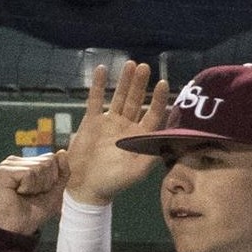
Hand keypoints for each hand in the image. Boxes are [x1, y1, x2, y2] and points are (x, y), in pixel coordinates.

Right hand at [0, 153, 66, 235]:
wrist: (19, 228)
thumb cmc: (34, 211)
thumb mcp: (55, 191)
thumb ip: (62, 172)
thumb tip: (62, 152)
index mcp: (26, 162)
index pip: (51, 158)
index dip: (52, 178)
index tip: (40, 191)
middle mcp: (16, 161)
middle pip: (47, 161)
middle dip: (46, 182)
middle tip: (32, 194)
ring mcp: (8, 165)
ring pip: (39, 167)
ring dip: (37, 186)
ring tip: (24, 194)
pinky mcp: (4, 171)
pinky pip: (29, 173)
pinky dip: (28, 187)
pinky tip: (18, 193)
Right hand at [64, 62, 168, 205]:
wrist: (85, 188)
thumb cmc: (112, 183)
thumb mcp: (135, 172)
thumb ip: (150, 157)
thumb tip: (165, 140)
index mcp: (139, 138)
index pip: (152, 114)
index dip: (158, 100)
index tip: (163, 84)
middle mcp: (126, 127)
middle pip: (136, 101)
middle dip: (140, 84)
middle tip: (144, 67)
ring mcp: (109, 122)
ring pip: (119, 97)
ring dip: (124, 81)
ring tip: (130, 64)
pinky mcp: (92, 121)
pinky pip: (95, 100)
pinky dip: (98, 85)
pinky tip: (101, 69)